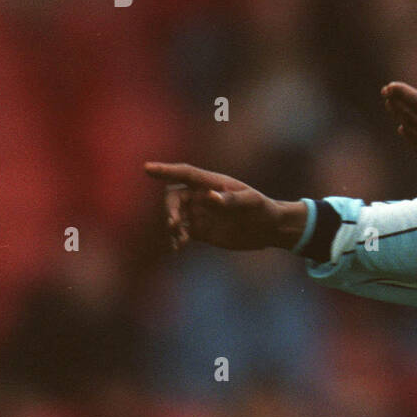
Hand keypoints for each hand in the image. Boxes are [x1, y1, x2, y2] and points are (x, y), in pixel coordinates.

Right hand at [143, 162, 303, 250]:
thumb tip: (208, 197)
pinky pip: (181, 232)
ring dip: (172, 226)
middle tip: (174, 223)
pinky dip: (176, 239)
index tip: (147, 168)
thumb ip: (230, 200)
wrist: (269, 229)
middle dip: (169, 208)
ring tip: (180, 239)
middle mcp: (202, 196)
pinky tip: (177, 247)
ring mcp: (200, 213)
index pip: (185, 173)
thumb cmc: (263, 209)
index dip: (166, 170)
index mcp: (212, 183)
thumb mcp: (251, 202)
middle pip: (174, 197)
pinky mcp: (201, 230)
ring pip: (174, 216)